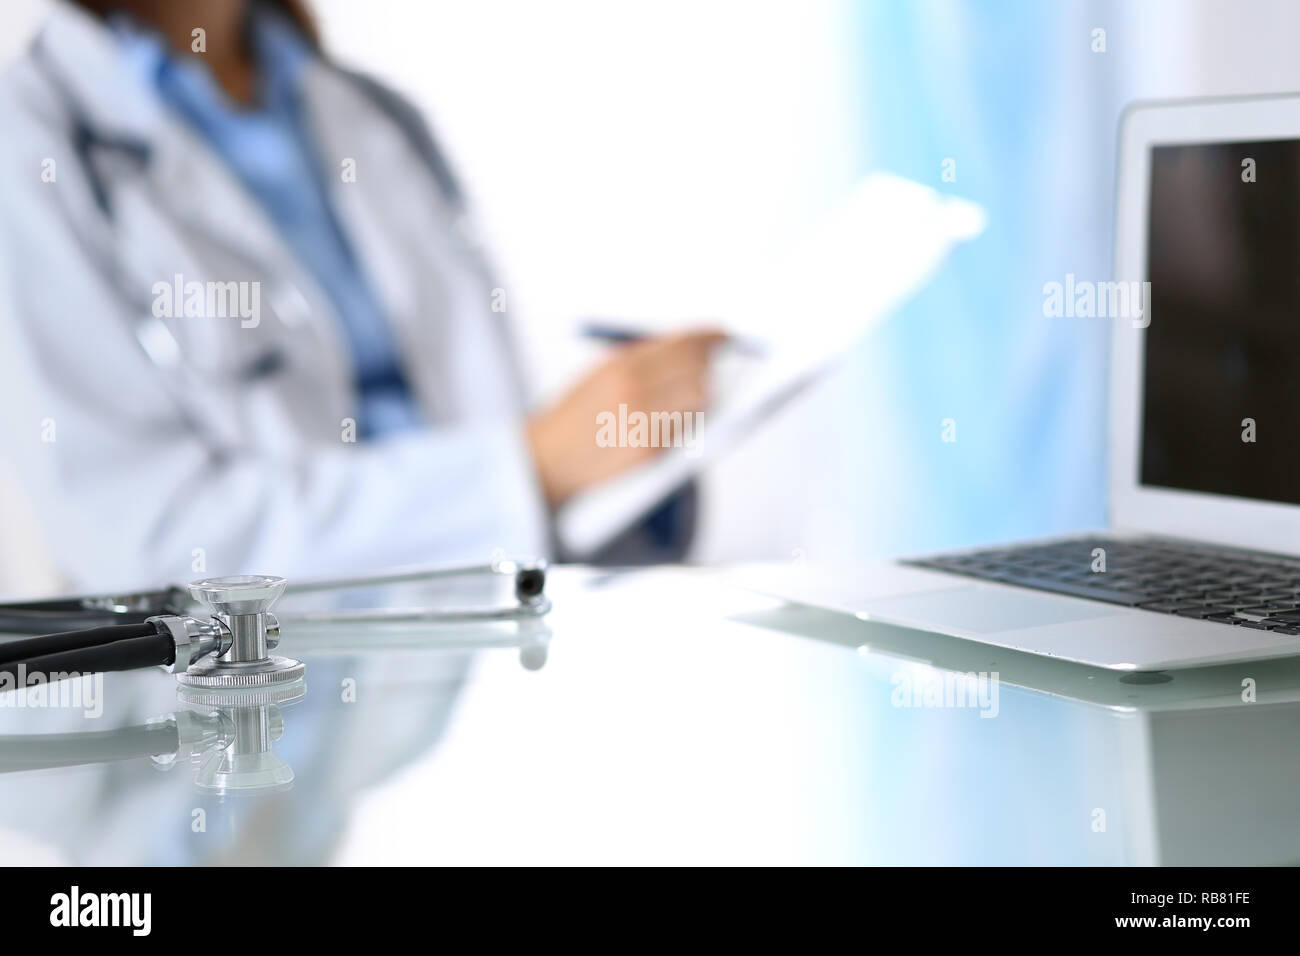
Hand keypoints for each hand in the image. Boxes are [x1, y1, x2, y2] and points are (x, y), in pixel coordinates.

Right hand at [525, 328, 726, 507]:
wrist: (547, 461)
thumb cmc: (574, 417)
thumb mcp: (601, 372)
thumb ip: (643, 358)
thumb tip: (691, 347)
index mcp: (621, 364)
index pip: (684, 343)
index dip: (710, 337)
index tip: (723, 337)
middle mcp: (633, 390)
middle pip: (699, 370)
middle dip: (707, 368)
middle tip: (707, 369)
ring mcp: (642, 422)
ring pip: (700, 401)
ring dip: (699, 398)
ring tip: (683, 399)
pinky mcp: (648, 453)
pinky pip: (686, 430)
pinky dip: (685, 423)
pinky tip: (669, 422)